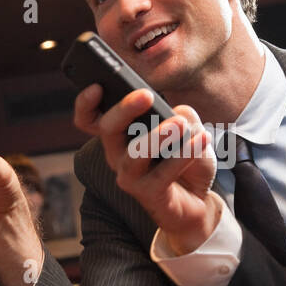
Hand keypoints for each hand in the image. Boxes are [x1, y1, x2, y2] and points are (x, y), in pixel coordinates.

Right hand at [73, 85, 220, 253]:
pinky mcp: (148, 195)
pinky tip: (200, 140)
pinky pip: (162, 175)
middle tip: (146, 95)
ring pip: (134, 154)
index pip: (90, 119)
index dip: (86, 103)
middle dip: (124, 110)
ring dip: (157, 136)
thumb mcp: (190, 129)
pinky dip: (183, 156)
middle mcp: (118, 155)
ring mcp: (130, 177)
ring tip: (179, 124)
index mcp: (120, 134)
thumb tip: (177, 115)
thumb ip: (184, 115)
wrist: (197, 200)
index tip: (97, 85)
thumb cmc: (186, 159)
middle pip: (108, 129)